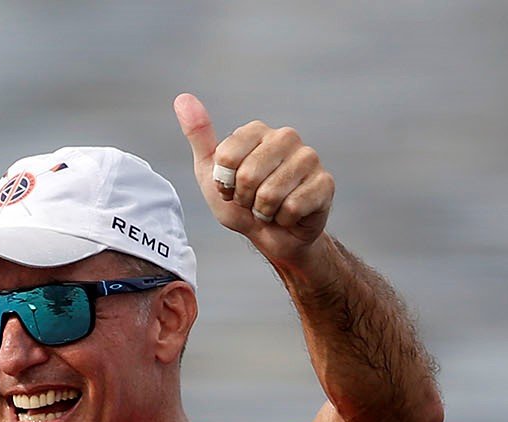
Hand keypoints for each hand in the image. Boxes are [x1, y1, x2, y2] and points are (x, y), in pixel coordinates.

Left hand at [174, 92, 332, 264]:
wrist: (274, 237)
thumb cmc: (242, 204)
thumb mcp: (211, 173)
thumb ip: (199, 136)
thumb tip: (182, 98)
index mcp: (257, 131)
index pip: (226, 158)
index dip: (224, 184)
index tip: (232, 188)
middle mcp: (286, 137)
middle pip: (247, 176)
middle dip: (245, 200)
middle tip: (252, 202)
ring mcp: (309, 158)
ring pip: (270, 194)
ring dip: (264, 212)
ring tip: (270, 208)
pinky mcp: (325, 182)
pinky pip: (292, 207)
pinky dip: (284, 220)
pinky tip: (289, 215)